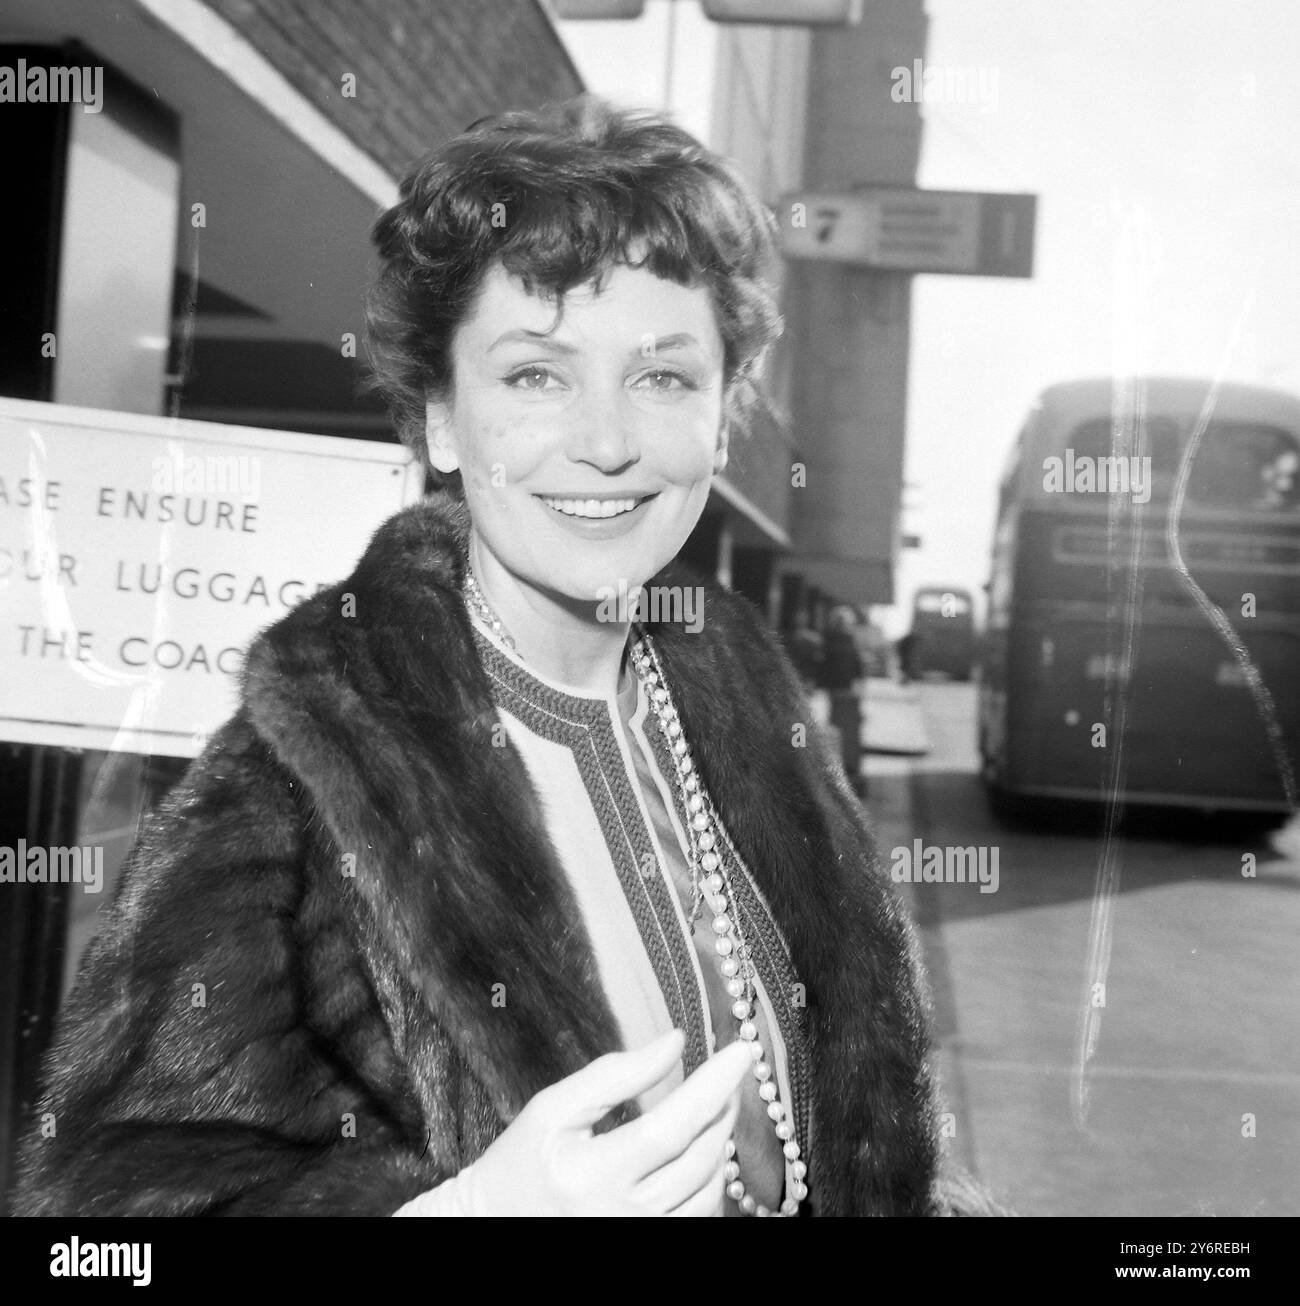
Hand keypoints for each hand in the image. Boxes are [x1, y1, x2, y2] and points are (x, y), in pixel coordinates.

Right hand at [455, 1029, 751, 1215]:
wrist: (495, 1224)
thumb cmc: (521, 1162)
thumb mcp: (554, 1107)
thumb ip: (615, 1074)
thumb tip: (675, 1041)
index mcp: (593, 1174)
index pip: (672, 1126)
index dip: (713, 1085)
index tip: (742, 1049)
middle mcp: (623, 1215)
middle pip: (700, 1157)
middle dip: (723, 1105)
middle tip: (729, 1071)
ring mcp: (640, 1237)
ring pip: (710, 1188)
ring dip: (721, 1140)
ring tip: (714, 1105)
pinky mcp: (650, 1247)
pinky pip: (702, 1216)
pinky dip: (712, 1178)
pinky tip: (701, 1149)